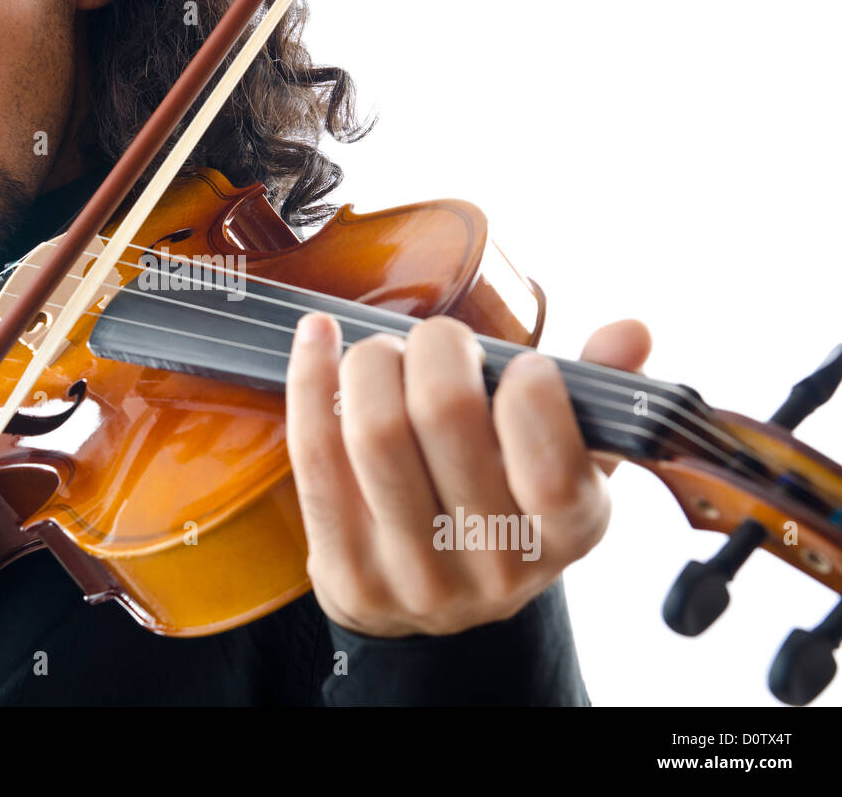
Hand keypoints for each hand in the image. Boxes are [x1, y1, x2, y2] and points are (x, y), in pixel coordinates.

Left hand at [285, 313, 650, 637]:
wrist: (431, 609)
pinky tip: (318, 338)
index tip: (522, 363)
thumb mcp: (570, 465)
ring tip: (382, 353)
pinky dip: (310, 379)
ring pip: (376, 434)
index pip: (553, 466)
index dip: (531, 393)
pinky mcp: (345, 570)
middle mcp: (495, 564)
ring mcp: (415, 574)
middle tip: (437, 340)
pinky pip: (316, 455)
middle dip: (436, 346)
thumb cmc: (503, 508)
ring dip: (371, 362)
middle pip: (445, 417)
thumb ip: (599, 394)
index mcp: (567, 533)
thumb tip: (630, 331)